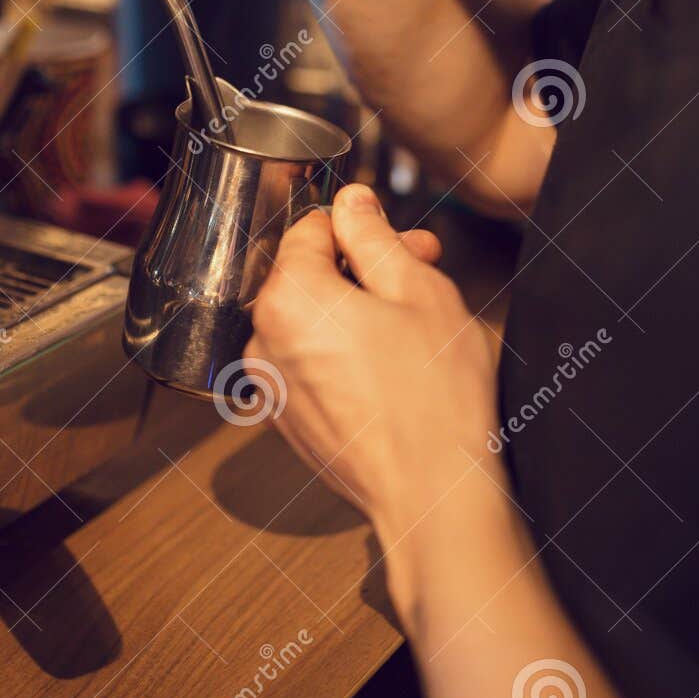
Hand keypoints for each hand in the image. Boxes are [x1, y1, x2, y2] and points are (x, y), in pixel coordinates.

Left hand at [244, 185, 507, 544]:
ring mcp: (271, 387)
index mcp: (288, 297)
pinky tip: (394, 369)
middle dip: (364, 269)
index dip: (365, 227)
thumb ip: (375, 236)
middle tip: (425, 276)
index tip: (408, 243)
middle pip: (308, 277)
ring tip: (414, 327)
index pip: (310, 229)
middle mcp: (264, 340)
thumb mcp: (418, 291)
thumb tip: (352, 202)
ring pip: (311, 322)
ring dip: (356, 313)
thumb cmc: (434, 395)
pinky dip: (345, 356)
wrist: (433, 495)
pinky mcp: (289, 423)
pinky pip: (311, 366)